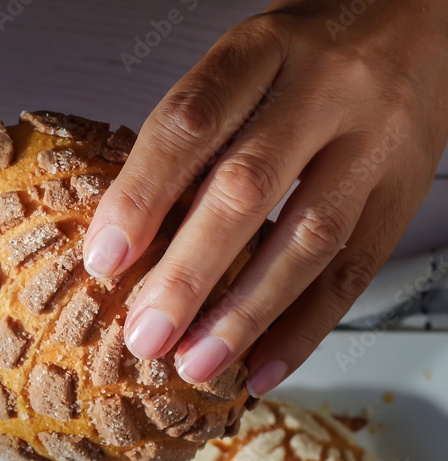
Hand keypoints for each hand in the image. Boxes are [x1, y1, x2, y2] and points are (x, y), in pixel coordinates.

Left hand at [84, 0, 447, 394]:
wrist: (419, 17)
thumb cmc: (308, 50)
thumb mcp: (245, 63)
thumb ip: (195, 135)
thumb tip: (127, 235)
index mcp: (263, 50)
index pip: (191, 123)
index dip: (142, 194)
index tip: (105, 259)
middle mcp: (325, 89)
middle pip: (247, 188)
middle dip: (189, 273)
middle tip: (147, 333)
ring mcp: (375, 141)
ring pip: (309, 237)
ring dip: (246, 313)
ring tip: (198, 362)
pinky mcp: (406, 189)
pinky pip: (357, 269)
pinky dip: (306, 328)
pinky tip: (263, 365)